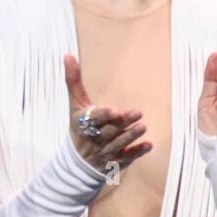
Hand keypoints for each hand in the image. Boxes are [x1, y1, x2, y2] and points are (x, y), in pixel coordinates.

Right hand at [63, 54, 150, 172]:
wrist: (76, 160)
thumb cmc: (78, 125)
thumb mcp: (74, 104)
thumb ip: (73, 81)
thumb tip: (68, 55)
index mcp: (83, 124)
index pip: (92, 120)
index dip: (102, 116)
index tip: (113, 111)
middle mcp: (93, 139)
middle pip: (108, 131)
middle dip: (122, 124)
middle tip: (138, 113)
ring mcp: (104, 152)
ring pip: (118, 144)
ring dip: (130, 136)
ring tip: (143, 127)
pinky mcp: (114, 161)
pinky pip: (125, 158)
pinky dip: (136, 153)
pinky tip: (148, 145)